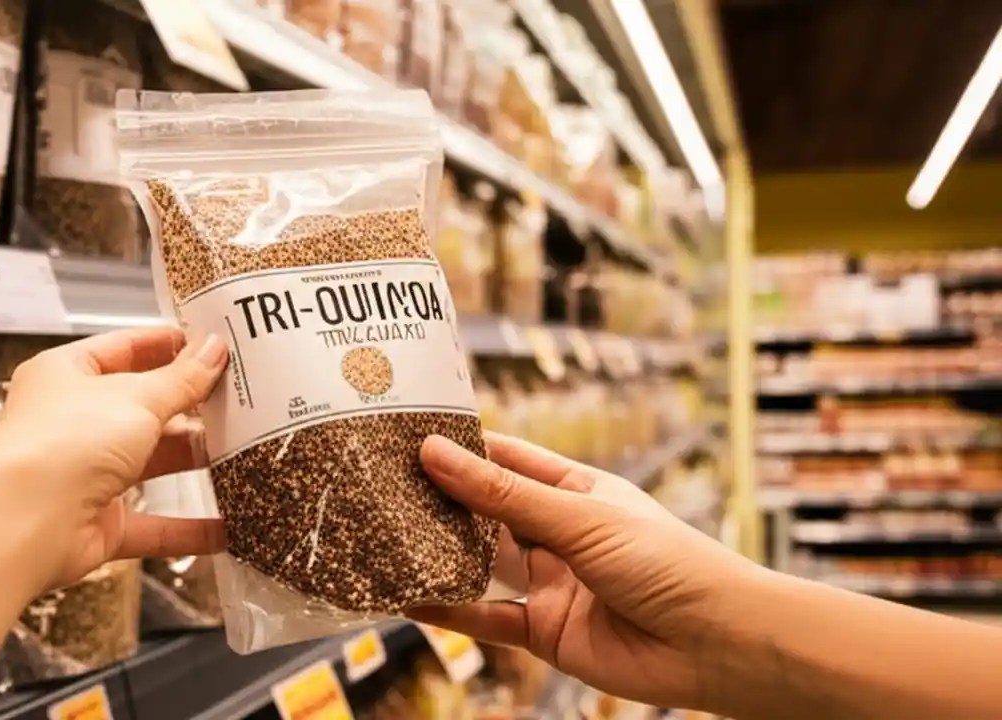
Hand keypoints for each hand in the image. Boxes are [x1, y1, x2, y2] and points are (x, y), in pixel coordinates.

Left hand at [0, 327, 228, 588]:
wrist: (22, 522)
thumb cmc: (67, 440)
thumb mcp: (136, 397)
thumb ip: (182, 379)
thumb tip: (215, 349)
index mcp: (69, 375)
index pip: (125, 349)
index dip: (169, 345)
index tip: (215, 344)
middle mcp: (75, 422)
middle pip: (144, 408)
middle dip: (192, 406)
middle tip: (244, 398)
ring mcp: (87, 474)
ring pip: (152, 463)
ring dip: (195, 460)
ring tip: (248, 450)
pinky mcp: (99, 523)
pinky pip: (153, 525)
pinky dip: (188, 528)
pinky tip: (229, 528)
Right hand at [411, 432, 762, 711]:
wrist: (718, 645)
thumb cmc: (669, 563)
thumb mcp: (580, 517)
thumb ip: (504, 496)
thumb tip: (437, 455)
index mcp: (576, 490)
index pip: (506, 460)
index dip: (461, 447)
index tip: (408, 434)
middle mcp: (558, 534)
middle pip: (485, 512)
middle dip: (440, 500)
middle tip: (380, 485)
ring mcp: (549, 584)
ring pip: (480, 565)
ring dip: (438, 554)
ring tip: (383, 536)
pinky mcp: (544, 632)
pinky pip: (487, 620)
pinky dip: (449, 612)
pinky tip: (410, 598)